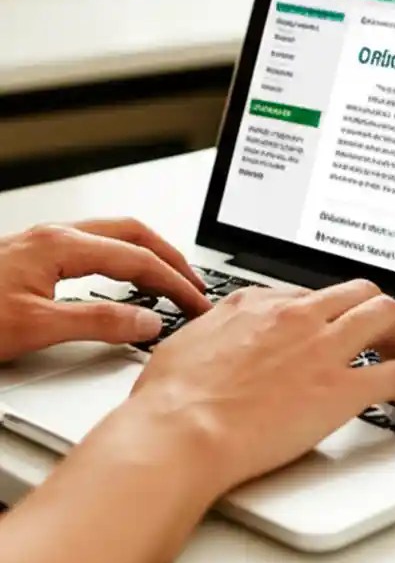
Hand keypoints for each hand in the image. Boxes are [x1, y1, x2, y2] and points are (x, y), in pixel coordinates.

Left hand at [0, 219, 211, 360]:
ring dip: (147, 256)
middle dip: (170, 258)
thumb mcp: (35, 327)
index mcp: (59, 245)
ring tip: (169, 281)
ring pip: (111, 238)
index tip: (197, 304)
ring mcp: (39, 245)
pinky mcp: (30, 260)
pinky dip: (121, 263)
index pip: (138, 260)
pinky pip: (92, 250)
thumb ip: (99, 322)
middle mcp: (51, 237)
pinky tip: (122, 283)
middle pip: (132, 234)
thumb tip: (147, 321)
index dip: (175, 283)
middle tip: (196, 285)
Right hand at [121, 281, 394, 495]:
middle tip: (381, 332)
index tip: (331, 327)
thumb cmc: (170, 401)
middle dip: (375, 309)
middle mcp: (297, 317)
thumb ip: (214, 330)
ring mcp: (323, 350)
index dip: (326, 313)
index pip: (309, 295)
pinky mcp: (342, 389)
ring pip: (385, 315)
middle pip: (358, 291)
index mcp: (258, 304)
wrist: (179, 433)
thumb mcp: (186, 342)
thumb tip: (218, 332)